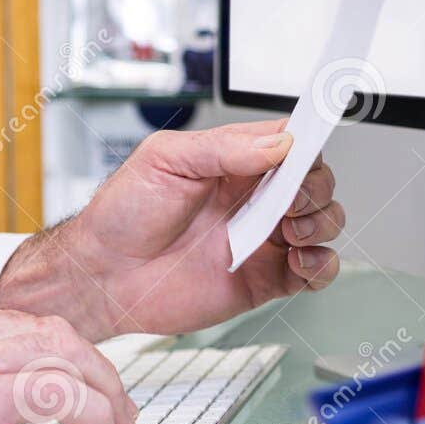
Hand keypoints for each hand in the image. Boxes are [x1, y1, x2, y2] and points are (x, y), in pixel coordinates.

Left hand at [0, 120, 344, 338]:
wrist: (102, 277)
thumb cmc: (121, 215)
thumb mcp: (163, 160)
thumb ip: (222, 148)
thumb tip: (277, 144)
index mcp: (234, 162)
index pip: (290, 144)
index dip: (307, 144)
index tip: (311, 146)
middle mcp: (253, 199)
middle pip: (315, 183)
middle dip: (316, 188)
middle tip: (293, 198)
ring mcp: (262, 239)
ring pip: (322, 224)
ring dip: (322, 224)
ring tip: (292, 230)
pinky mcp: (264, 279)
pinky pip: (312, 272)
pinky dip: (321, 266)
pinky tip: (301, 261)